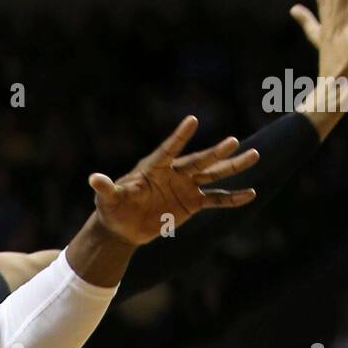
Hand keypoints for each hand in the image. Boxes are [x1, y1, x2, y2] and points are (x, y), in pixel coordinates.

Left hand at [88, 116, 258, 245]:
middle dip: (215, 153)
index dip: (179, 137)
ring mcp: (185, 187)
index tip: (192, 120)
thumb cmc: (113, 208)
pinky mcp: (192, 203)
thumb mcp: (108, 199)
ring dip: (232, 166)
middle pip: (198, 161)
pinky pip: (216, 199)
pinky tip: (251, 194)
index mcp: (154, 167)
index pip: (168, 149)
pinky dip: (232, 198)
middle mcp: (174, 173)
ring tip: (254, 155)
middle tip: (233, 141)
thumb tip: (94, 179)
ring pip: (213, 174)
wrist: (123, 226)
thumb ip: (106, 188)